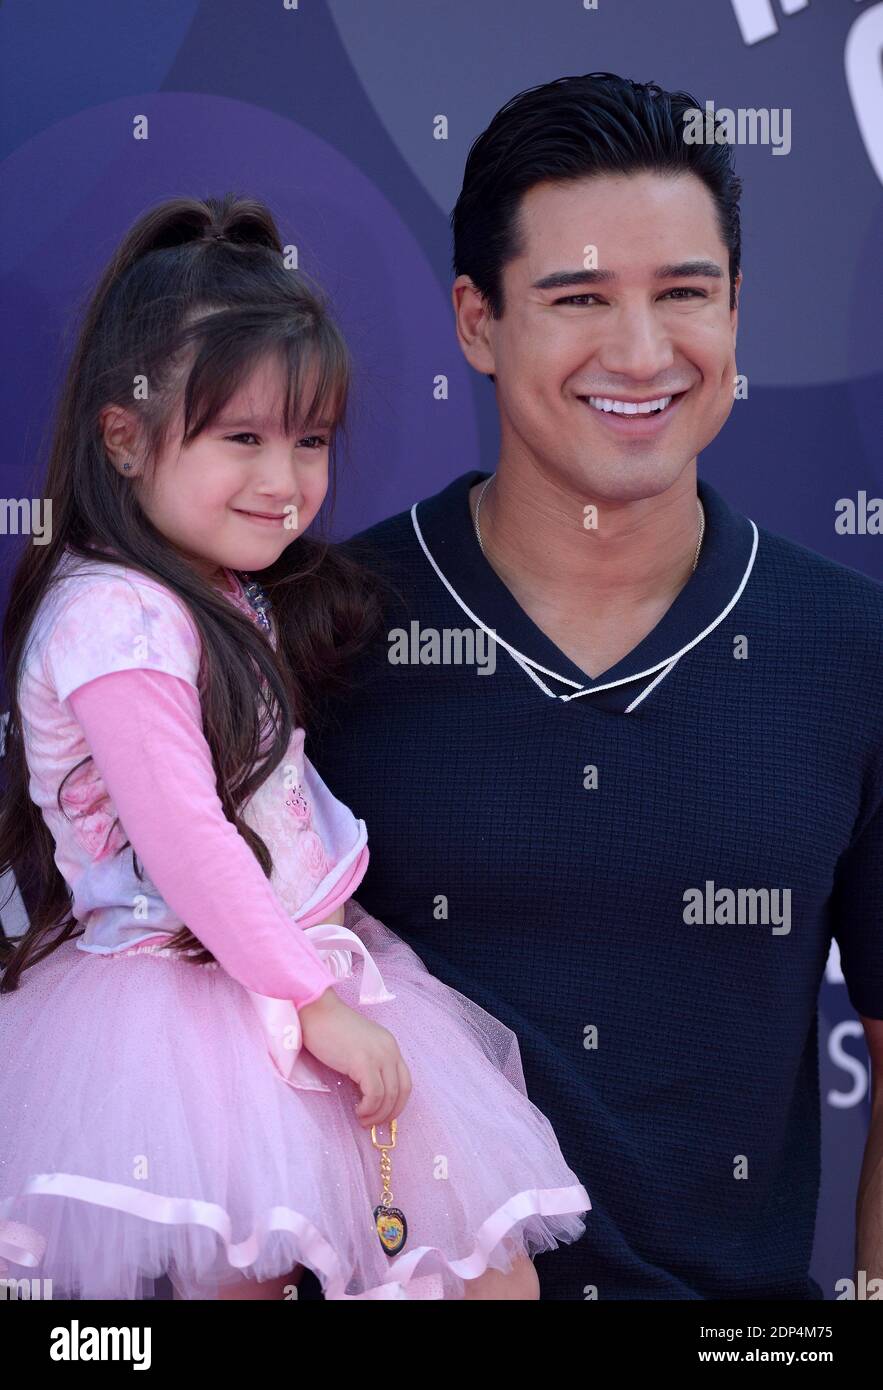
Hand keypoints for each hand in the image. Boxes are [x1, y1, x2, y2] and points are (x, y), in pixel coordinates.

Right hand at [298, 987, 411, 1127]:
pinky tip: (357, 1109)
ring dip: (377, 1114)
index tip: (382, 1115)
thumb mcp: (359, 1047)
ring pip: (389, 1096)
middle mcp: (389, 1049)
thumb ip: (369, 1065)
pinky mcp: (363, 1061)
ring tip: (361, 1118)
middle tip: (371, 1123)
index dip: (397, 1104)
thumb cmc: (330, 1029)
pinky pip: (374, 1094)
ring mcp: (378, 1055)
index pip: (406, 1082)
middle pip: (401, 1091)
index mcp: (390, 1045)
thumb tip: (371, 1096)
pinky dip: (368, 1108)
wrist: (315, 1011)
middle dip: (389, 1113)